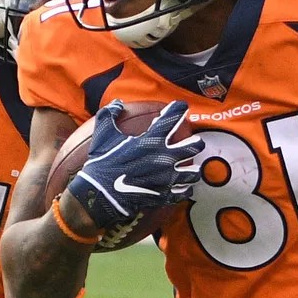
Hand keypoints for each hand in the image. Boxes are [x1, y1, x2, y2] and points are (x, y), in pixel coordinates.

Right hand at [60, 99, 203, 240]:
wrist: (101, 194)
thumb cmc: (102, 162)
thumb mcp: (102, 134)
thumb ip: (110, 114)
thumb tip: (117, 103)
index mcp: (151, 140)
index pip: (172, 118)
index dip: (179, 109)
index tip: (181, 107)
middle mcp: (164, 157)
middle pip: (193, 147)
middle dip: (196, 142)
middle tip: (196, 142)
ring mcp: (166, 178)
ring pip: (193, 173)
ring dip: (194, 170)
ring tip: (192, 169)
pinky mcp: (164, 194)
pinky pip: (183, 193)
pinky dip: (185, 190)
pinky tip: (184, 188)